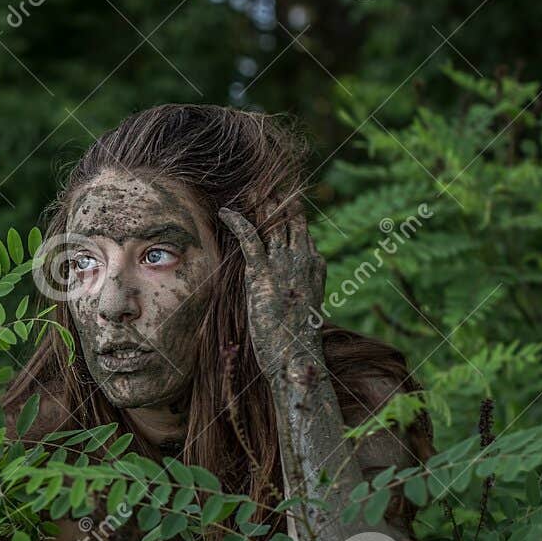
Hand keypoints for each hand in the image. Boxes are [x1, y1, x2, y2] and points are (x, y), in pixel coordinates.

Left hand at [219, 203, 325, 377]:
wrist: (297, 354)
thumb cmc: (298, 339)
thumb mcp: (304, 307)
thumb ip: (300, 287)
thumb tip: (292, 285)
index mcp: (315, 264)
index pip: (302, 231)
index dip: (290, 214)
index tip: (279, 201)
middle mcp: (303, 257)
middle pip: (291, 219)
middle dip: (278, 201)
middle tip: (264, 185)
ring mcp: (283, 263)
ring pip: (272, 222)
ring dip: (260, 204)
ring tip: (250, 189)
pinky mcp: (262, 272)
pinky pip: (250, 237)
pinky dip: (238, 221)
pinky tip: (226, 211)